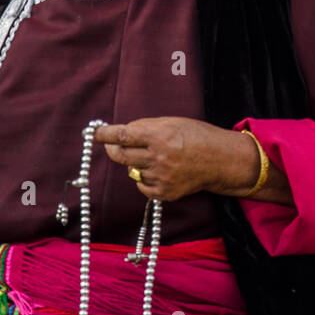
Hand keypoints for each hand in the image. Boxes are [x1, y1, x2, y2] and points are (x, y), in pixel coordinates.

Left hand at [97, 117, 259, 201]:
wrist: (219, 161)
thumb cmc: (197, 136)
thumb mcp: (173, 122)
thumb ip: (146, 127)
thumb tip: (123, 132)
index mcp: (159, 136)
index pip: (123, 135)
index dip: (105, 134)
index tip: (95, 133)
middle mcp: (158, 158)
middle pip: (121, 156)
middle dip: (112, 149)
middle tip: (112, 145)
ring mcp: (161, 177)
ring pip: (133, 170)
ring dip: (137, 162)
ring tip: (157, 156)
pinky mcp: (164, 193)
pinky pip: (142, 185)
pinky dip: (145, 178)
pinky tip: (160, 171)